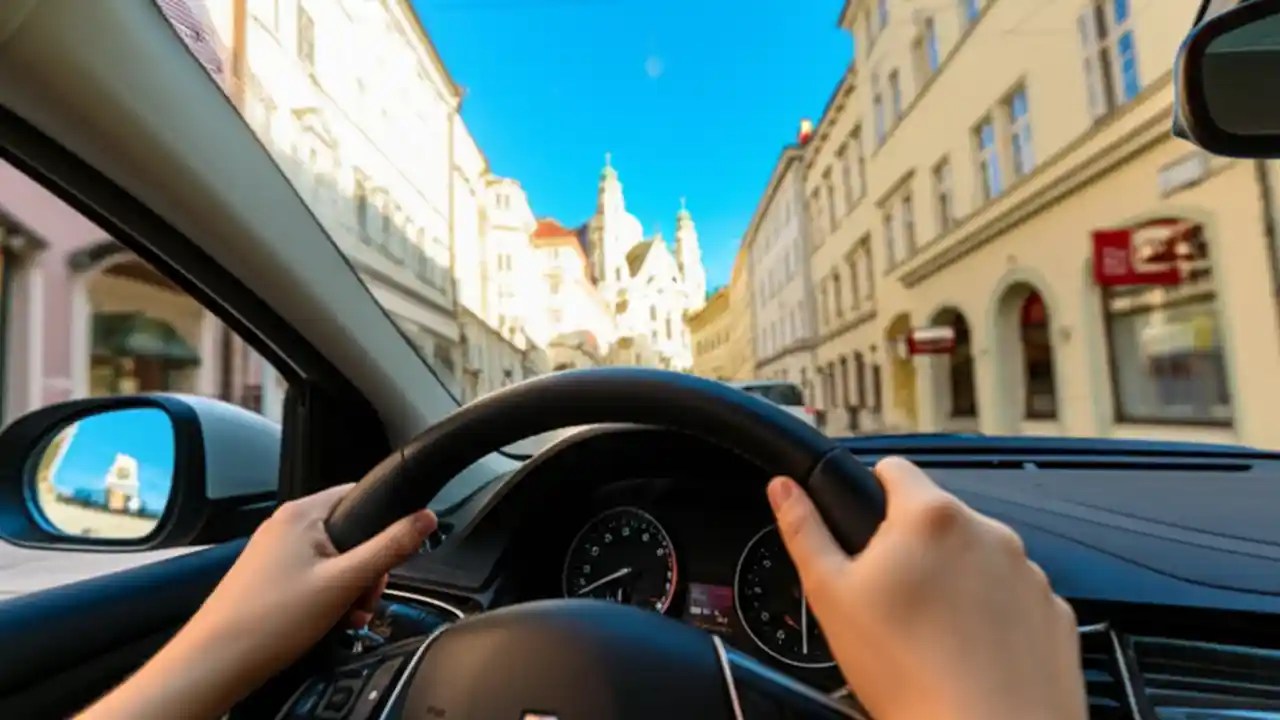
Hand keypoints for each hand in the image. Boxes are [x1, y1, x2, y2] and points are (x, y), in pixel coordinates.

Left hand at [79, 484, 436, 719]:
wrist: (215, 662)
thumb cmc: (271, 621)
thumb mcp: (345, 582)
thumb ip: (390, 548)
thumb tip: (426, 518)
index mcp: (302, 514)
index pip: (360, 497)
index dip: (384, 527)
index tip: (390, 560)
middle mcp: (285, 525)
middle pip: (350, 533)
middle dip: (366, 569)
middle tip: (363, 600)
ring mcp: (273, 551)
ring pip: (333, 559)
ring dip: (349, 587)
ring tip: (344, 617)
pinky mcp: (267, 576)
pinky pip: (312, 575)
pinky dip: (327, 596)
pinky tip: (327, 621)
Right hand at [769, 457, 1084, 719]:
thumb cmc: (910, 675)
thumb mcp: (831, 596)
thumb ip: (804, 530)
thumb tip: (784, 489)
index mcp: (930, 516)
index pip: (894, 469)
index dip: (871, 495)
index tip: (864, 532)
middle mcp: (989, 532)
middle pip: (936, 519)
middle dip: (913, 549)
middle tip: (891, 603)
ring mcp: (1029, 572)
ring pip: (977, 558)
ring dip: (956, 580)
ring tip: (931, 636)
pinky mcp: (1054, 611)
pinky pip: (1014, 598)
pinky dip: (993, 615)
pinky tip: (970, 652)